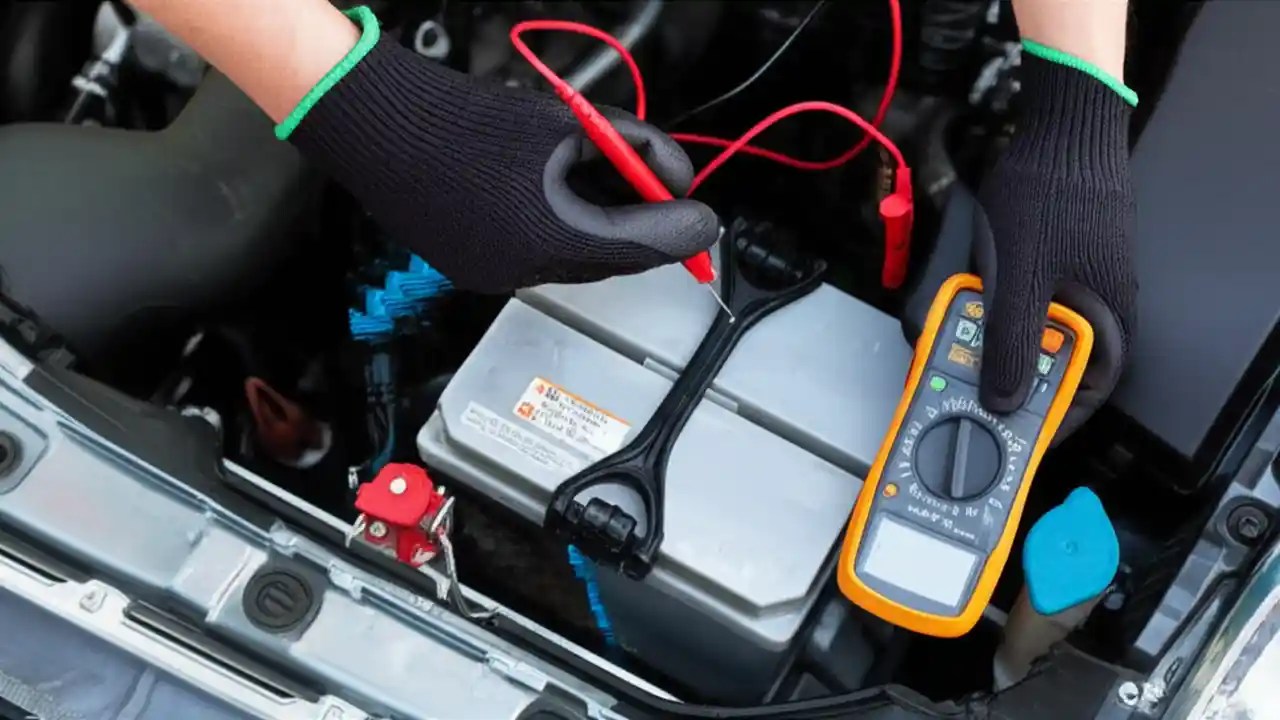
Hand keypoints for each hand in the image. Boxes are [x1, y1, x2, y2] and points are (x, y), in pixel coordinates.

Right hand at [283, 10, 717, 291]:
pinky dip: (560, 236)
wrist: (378, 124)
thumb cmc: (467, 117)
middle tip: (665, 201)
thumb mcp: (569, 121)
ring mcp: (493, 278)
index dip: (684, 231)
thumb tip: (676, 178)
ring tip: (604, 187)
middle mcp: (524, 271)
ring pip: (575, 264)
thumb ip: (634, 150)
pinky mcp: (472, 272)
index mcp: (551, 235)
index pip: (644, 247)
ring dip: (600, 233)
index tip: (706, 221)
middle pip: (612, 261)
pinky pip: (536, 262)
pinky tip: (555, 200)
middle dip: (642, 231)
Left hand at [976, 53, 1136, 433]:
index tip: (1007, 435)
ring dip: (1000, 343)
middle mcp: (1101, 308)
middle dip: (1011, 380)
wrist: (1060, 126)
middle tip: (966, 391)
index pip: (1084, 393)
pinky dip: (999, 312)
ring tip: (959, 351)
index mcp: (1109, 322)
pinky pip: (1028, 302)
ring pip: (1037, 334)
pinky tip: (969, 308)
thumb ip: (1012, 342)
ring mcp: (1080, 283)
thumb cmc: (1052, 198)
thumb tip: (1003, 401)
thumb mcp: (1021, 280)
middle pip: (1055, 366)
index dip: (1046, 419)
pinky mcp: (1059, 263)